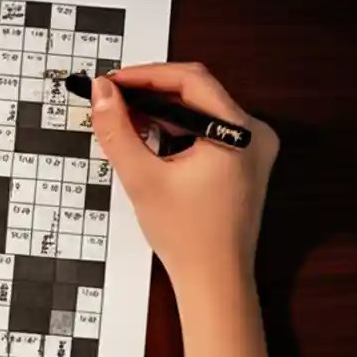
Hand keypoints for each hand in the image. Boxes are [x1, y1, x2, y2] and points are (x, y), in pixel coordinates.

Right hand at [90, 62, 279, 356]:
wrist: (215, 280)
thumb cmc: (187, 237)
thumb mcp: (143, 178)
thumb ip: (118, 130)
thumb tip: (102, 92)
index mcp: (239, 132)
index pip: (190, 80)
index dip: (146, 75)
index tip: (112, 82)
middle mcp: (254, 133)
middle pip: (197, 91)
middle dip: (151, 92)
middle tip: (112, 99)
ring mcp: (253, 147)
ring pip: (199, 110)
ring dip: (161, 110)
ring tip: (125, 119)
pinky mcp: (245, 161)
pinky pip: (207, 129)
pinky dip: (176, 129)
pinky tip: (148, 139)